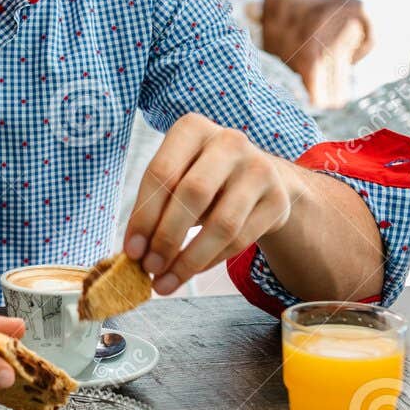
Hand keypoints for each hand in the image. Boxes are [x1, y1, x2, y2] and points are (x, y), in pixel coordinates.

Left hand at [124, 113, 297, 293]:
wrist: (259, 178)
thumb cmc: (203, 179)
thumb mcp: (177, 178)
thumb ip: (155, 207)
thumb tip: (134, 253)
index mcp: (193, 128)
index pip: (161, 173)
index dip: (143, 216)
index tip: (131, 251)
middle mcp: (229, 141)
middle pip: (192, 194)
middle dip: (166, 238)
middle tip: (150, 268)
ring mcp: (259, 168)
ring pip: (221, 224)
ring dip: (189, 260)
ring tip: (166, 281)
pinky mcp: (277, 199)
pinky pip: (240, 239)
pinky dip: (210, 261)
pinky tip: (191, 270)